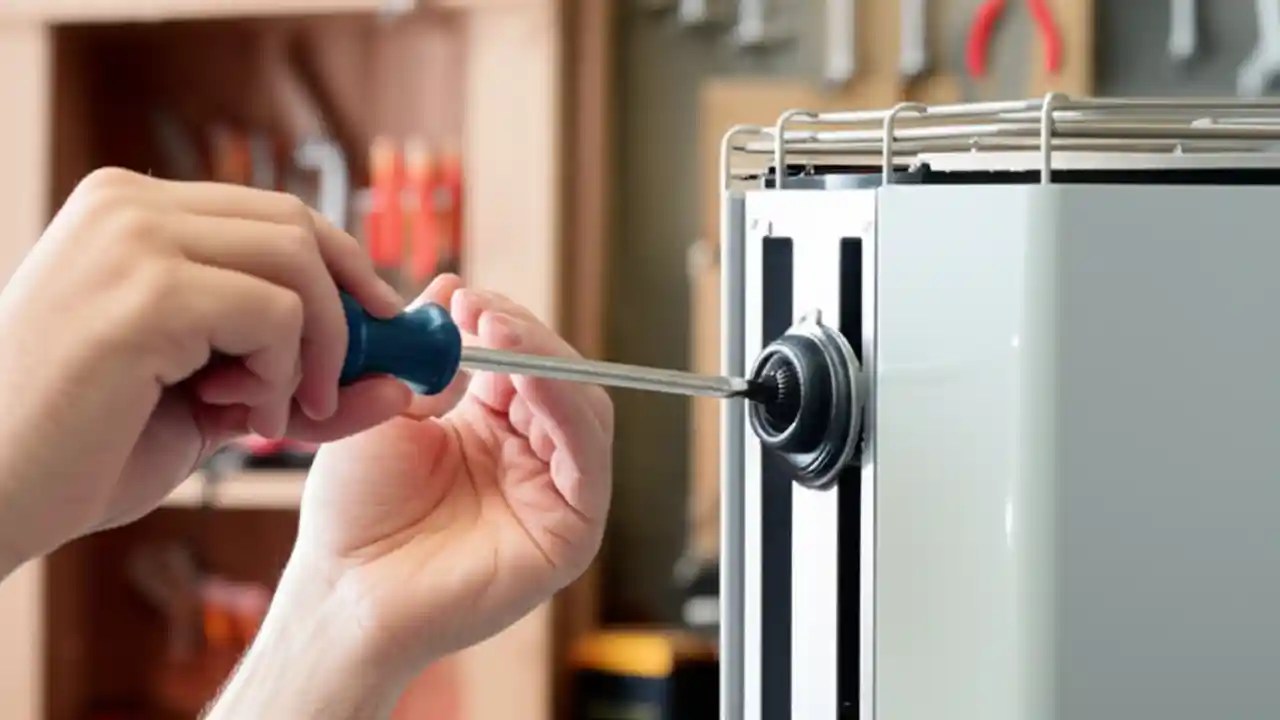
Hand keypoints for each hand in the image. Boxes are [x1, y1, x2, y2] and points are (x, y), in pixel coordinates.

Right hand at [0, 168, 411, 569]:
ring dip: (314, 348)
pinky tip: (241, 419)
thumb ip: (288, 371)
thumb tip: (398, 380)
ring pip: (298, 263)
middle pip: (297, 224)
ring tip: (273, 412)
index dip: (341, 267)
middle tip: (343, 377)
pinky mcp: (147, 292)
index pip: (274, 213)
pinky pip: (276, 314)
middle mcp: (127, 205)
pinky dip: (283, 375)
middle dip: (348, 304)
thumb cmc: (86, 447)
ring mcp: (132, 240)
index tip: (377, 322)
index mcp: (128, 210)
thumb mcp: (204, 394)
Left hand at [207, 275, 612, 715]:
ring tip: (499, 332)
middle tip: (484, 311)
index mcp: (493, 434)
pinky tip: (524, 378)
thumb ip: (426, 352)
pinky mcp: (573, 533)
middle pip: (562, 380)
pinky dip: (564, 408)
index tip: (466, 299)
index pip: (525, 365)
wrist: (343, 589)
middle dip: (527, 337)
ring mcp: (555, 497)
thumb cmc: (355, 512)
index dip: (504, 326)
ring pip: (583, 409)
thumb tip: (454, 285)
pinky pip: (587, 457)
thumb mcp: (388, 408)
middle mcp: (532, 462)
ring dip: (547, 362)